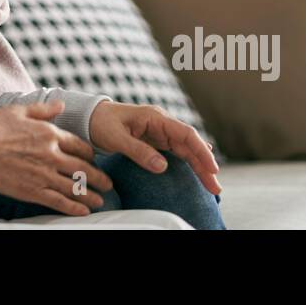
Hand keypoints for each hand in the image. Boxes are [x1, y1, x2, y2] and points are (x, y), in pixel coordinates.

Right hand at [0, 101, 114, 216]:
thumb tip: (61, 105)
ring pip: (75, 188)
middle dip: (99, 178)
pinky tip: (83, 212)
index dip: (90, 155)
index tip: (93, 160)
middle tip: (107, 184)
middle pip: (83, 169)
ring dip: (90, 196)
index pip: (80, 146)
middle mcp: (52, 155)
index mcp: (50, 134)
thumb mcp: (19, 110)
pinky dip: (73, 208)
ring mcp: (44, 175)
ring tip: (99, 201)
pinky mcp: (32, 191)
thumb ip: (44, 109)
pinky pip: (59, 202)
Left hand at [88, 101, 221, 195]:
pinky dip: (189, 162)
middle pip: (190, 144)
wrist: (90, 117)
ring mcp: (160, 132)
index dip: (200, 151)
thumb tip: (162, 167)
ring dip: (199, 167)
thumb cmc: (101, 122)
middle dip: (205, 165)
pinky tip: (200, 170)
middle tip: (215, 187)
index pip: (185, 133)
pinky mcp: (155, 140)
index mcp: (155, 117)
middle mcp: (162, 123)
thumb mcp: (116, 138)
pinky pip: (177, 152)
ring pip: (186, 150)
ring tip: (211, 186)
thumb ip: (138, 151)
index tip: (211, 167)